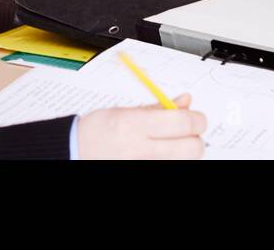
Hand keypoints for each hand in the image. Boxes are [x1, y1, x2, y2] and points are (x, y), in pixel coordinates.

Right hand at [77, 93, 206, 158]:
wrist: (76, 152)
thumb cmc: (97, 131)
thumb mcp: (125, 111)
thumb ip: (158, 107)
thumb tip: (185, 101)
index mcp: (135, 126)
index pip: (183, 122)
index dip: (197, 118)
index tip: (196, 116)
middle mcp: (141, 150)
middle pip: (192, 148)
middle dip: (196, 138)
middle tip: (189, 131)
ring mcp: (145, 166)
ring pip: (186, 160)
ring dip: (186, 150)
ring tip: (172, 143)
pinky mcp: (146, 173)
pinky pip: (171, 166)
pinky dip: (173, 160)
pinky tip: (163, 153)